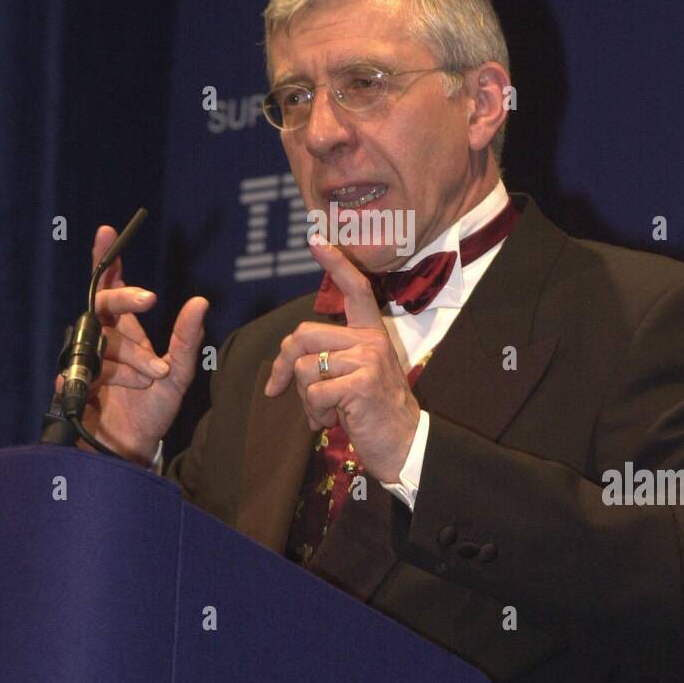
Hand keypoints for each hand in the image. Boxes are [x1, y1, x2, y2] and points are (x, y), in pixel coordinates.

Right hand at [54, 224, 208, 463]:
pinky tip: (134, 389)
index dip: (106, 258)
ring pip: (106, 340)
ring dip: (134, 357)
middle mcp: (103, 339)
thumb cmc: (154, 407)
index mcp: (125, 330)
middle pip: (103, 304)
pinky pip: (94, 367)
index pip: (111, 287)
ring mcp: (86, 358)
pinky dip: (121, 378)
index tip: (107, 231)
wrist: (134, 447)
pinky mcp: (73, 381)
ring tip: (154, 377)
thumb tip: (200, 302)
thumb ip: (187, 339)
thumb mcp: (179, 373)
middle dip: (126, 298)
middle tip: (150, 299)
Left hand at [264, 238, 419, 482]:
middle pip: (302, 335)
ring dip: (304, 399)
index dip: (334, 262)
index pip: (355, 289)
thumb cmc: (373, 413)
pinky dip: (315, 413)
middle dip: (282, 366)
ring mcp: (368, 360)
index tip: (316, 238)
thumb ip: (327, 358)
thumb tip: (285, 362)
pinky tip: (334, 421)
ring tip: (325, 412)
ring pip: (304, 366)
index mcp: (370, 334)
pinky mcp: (361, 383)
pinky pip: (313, 392)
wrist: (403, 444)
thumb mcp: (352, 376)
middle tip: (280, 389)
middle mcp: (371, 341)